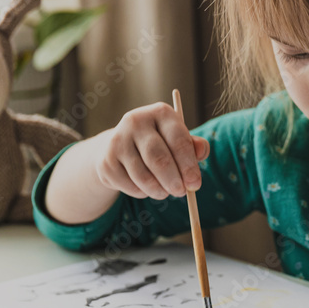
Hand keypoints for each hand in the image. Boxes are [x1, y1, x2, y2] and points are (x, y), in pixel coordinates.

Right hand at [95, 103, 209, 199]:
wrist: (122, 148)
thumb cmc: (161, 144)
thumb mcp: (178, 140)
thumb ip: (194, 146)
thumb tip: (202, 151)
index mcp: (160, 113)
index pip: (178, 140)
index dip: (189, 166)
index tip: (195, 184)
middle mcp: (136, 121)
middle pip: (158, 158)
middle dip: (174, 180)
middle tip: (181, 193)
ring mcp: (118, 140)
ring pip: (143, 176)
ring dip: (159, 190)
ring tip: (165, 192)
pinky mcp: (106, 161)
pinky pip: (130, 185)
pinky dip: (142, 192)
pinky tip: (146, 187)